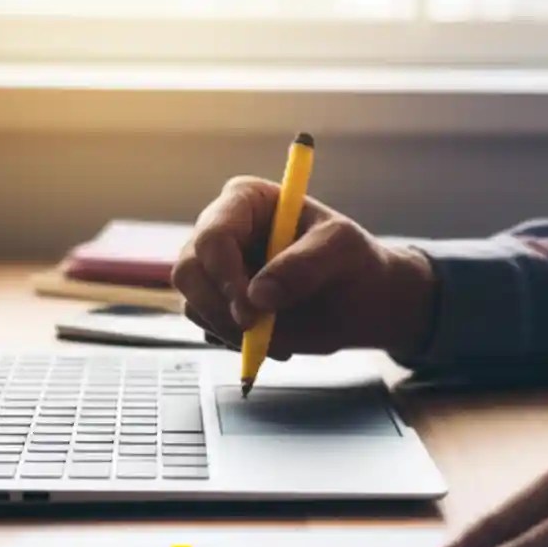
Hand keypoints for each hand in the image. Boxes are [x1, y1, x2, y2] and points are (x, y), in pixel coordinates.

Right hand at [172, 176, 437, 360]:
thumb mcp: (341, 250)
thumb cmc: (352, 261)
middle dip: (219, 309)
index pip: (213, 235)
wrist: (359, 301)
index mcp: (246, 201)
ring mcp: (216, 271)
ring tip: (280, 337)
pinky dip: (239, 345)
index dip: (224, 274)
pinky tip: (274, 341)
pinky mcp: (219, 305)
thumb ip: (304, 266)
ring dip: (233, 331)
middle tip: (257, 332)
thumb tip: (259, 295)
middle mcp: (222, 231)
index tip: (252, 311)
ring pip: (195, 305)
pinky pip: (210, 330)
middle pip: (188, 272)